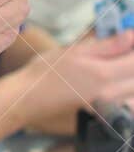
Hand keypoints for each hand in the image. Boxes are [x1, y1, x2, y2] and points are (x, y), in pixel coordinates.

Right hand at [10, 31, 133, 133]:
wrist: (27, 99)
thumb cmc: (44, 73)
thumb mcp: (74, 51)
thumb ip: (107, 46)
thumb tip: (131, 37)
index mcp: (103, 74)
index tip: (130, 42)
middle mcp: (110, 94)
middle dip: (132, 63)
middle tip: (125, 53)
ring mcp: (107, 107)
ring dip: (130, 79)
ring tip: (121, 67)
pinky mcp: (102, 114)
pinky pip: (128, 106)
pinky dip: (129, 96)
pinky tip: (120, 85)